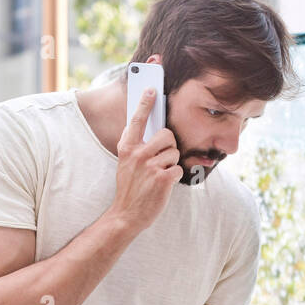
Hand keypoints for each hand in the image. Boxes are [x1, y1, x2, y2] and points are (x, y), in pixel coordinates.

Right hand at [108, 87, 181, 233]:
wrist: (127, 214)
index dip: (145, 103)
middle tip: (162, 158)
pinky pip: (179, 168)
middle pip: (166, 135)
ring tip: (160, 174)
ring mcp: (150, 166)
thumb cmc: (130, 187)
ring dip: (172, 163)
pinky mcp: (162, 178)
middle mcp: (137, 154)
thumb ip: (136, 146)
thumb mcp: (126, 163)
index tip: (151, 89)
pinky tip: (163, 184)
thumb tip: (150, 129)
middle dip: (170, 146)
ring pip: (175, 153)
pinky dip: (175, 176)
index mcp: (127, 148)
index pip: (137, 120)